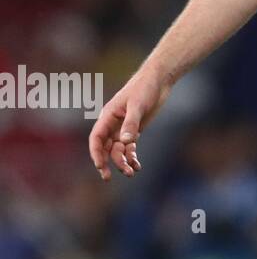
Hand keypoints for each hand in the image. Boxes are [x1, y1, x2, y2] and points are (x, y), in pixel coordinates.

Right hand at [88, 64, 171, 180]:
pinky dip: (131, 157)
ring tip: (131, 173)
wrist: (158, 80)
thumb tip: (126, 141)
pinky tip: (137, 166)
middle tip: (108, 177)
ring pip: (118, 150)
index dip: (96, 153)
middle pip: (105, 148)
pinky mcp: (134, 130)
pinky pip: (129, 147)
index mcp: (108, 116)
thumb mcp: (138, 105)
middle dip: (106, 163)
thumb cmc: (145, 88)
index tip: (100, 165)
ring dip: (122, 162)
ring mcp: (123, 128)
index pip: (96, 138)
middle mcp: (113, 124)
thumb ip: (132, 123)